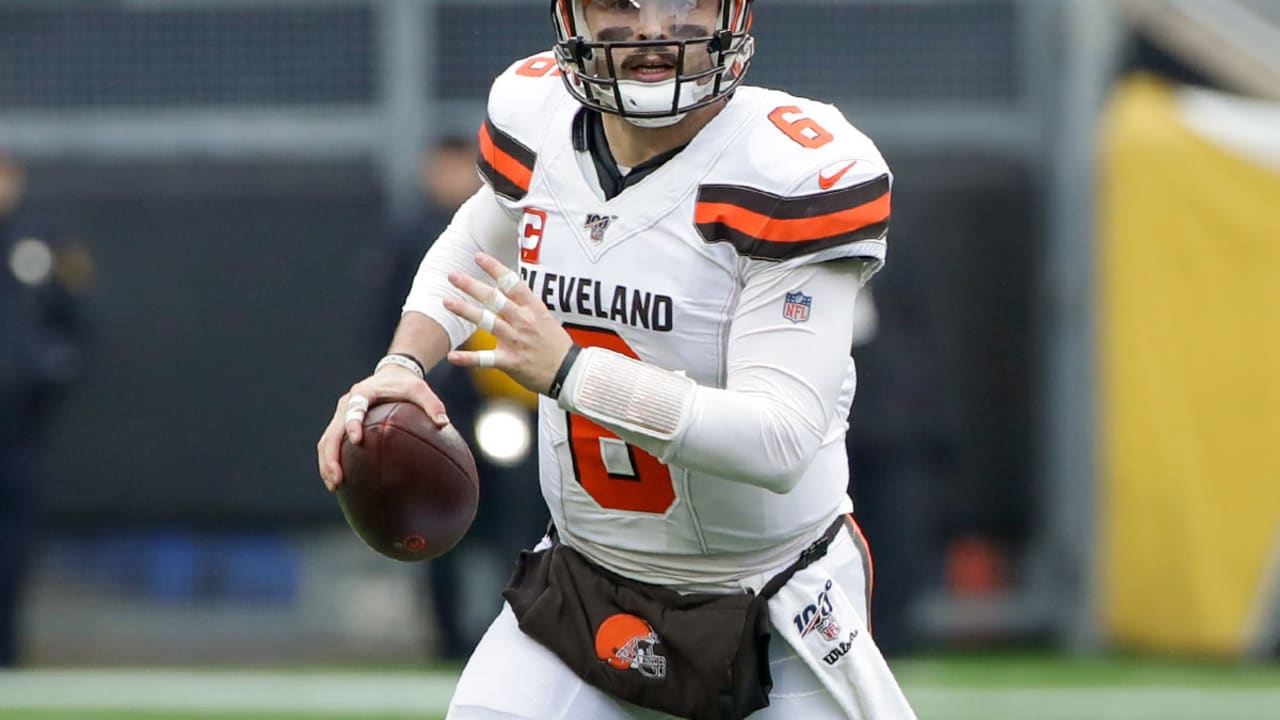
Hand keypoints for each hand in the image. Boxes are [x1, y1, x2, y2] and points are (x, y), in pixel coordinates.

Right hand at [316, 366, 446, 490]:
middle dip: (331, 456)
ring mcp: (341, 415)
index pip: (354, 409)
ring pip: (326, 441)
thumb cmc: (406, 385)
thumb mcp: (420, 389)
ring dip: (327, 463)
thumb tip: (443, 423)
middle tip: (338, 479)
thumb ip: (432, 404)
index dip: (353, 424)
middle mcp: (346, 404)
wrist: (392, 374)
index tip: (357, 440)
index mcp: (362, 393)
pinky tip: (338, 481)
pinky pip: (330, 444)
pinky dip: (331, 461)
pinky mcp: (341, 424)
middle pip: (332, 432)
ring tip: (335, 486)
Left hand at [443, 252, 573, 393]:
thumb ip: (527, 307)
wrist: (570, 373)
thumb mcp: (546, 319)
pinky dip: (467, 359)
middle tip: (453, 275)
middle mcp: (523, 321)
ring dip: (465, 310)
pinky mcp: (510, 361)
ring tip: (447, 301)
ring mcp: (515, 341)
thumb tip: (511, 291)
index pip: (512, 282)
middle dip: (471, 285)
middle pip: (494, 298)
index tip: (478, 256)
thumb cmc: (557, 346)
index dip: (494, 268)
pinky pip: (485, 359)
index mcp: (533, 309)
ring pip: (486, 321)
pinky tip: (451, 356)